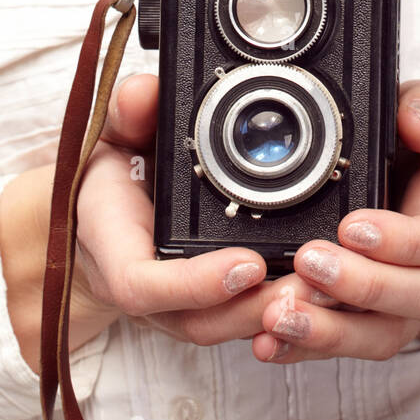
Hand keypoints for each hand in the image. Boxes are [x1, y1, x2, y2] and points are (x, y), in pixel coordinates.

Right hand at [70, 73, 333, 350]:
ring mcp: (172, 306)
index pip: (141, 284)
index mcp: (111, 245)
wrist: (92, 216)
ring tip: (326, 289)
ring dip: (275, 314)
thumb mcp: (107, 134)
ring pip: (223, 327)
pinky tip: (318, 294)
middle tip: (312, 284)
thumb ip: (126, 112)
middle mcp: (144, 286)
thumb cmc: (103, 178)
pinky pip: (236, 320)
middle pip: (197, 321)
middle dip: (255, 308)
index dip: (194, 285)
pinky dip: (276, 312)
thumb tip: (144, 92)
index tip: (249, 264)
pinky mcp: (201, 308)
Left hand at [250, 80, 419, 364]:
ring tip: (277, 313)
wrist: (405, 193)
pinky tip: (266, 340)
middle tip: (309, 260)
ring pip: (377, 336)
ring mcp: (402, 309)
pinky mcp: (363, 327)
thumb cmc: (415, 152)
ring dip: (327, 330)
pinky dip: (301, 348)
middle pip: (416, 300)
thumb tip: (418, 124)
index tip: (353, 225)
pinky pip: (338, 349)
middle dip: (360, 286)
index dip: (404, 241)